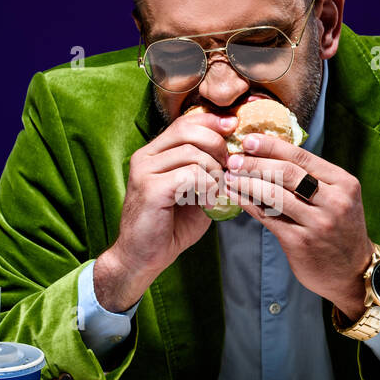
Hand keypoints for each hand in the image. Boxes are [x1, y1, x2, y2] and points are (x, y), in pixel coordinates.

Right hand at [96, 109, 235, 310]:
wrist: (142, 258)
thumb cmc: (170, 227)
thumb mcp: (193, 193)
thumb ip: (207, 171)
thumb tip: (236, 153)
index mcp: (154, 153)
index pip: (184, 122)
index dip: (211, 121)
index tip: (234, 128)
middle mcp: (145, 157)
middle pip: (189, 131)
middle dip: (218, 145)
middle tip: (229, 168)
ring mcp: (144, 172)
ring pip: (192, 153)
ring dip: (215, 172)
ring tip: (218, 191)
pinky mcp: (150, 189)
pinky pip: (190, 174)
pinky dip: (207, 187)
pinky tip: (209, 202)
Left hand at [222, 132, 373, 320]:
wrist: (353, 272)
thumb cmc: (340, 230)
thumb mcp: (339, 199)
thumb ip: (313, 179)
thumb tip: (270, 155)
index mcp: (343, 183)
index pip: (302, 157)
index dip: (272, 146)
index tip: (248, 140)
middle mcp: (333, 201)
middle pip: (287, 172)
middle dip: (254, 163)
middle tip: (232, 159)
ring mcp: (317, 223)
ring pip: (274, 194)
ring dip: (246, 183)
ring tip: (229, 177)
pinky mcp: (300, 242)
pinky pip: (268, 217)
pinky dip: (248, 204)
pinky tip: (236, 197)